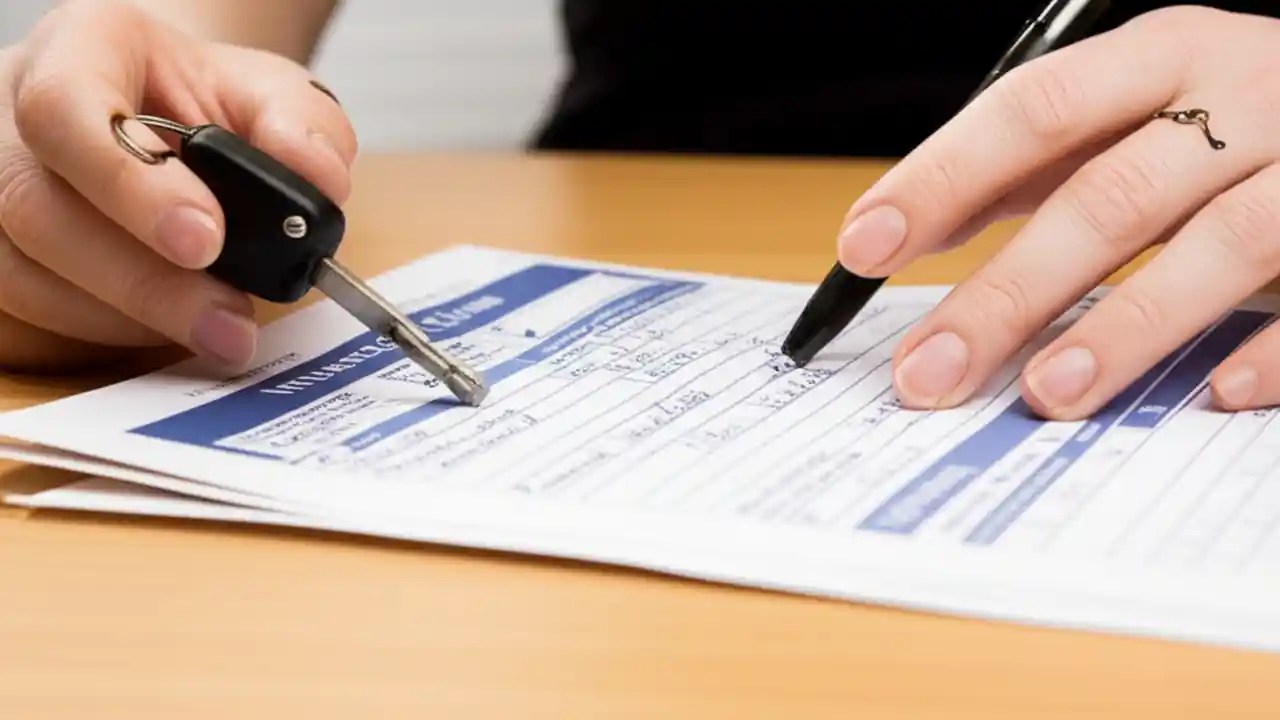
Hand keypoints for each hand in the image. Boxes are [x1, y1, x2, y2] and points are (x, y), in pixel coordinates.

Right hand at [0, 0, 356, 371]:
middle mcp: (12, 113)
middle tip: (227, 320)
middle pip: (37, 206)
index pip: (66, 108)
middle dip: (140, 279)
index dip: (129, 185)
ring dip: (126, 317)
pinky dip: (101, 330)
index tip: (207, 240)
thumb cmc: (211, 102)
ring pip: (23, 271)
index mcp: (81, 48)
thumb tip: (320, 177)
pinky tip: (168, 329)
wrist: (170, 115)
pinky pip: (27, 309)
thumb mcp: (272, 93)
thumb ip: (304, 126)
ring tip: (219, 331)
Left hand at [836, 7, 1279, 418]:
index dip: (944, 175)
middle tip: (929, 372)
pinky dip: (1273, 347)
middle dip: (1008, 292)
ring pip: (1221, 244)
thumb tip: (905, 222)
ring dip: (1125, 325)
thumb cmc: (1233, 114)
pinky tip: (1212, 391)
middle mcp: (1245, 94)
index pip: (1034, 108)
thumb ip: (1033, 162)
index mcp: (1166, 53)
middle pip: (1109, 197)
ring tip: (1045, 395)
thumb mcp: (1137, 108)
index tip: (864, 244)